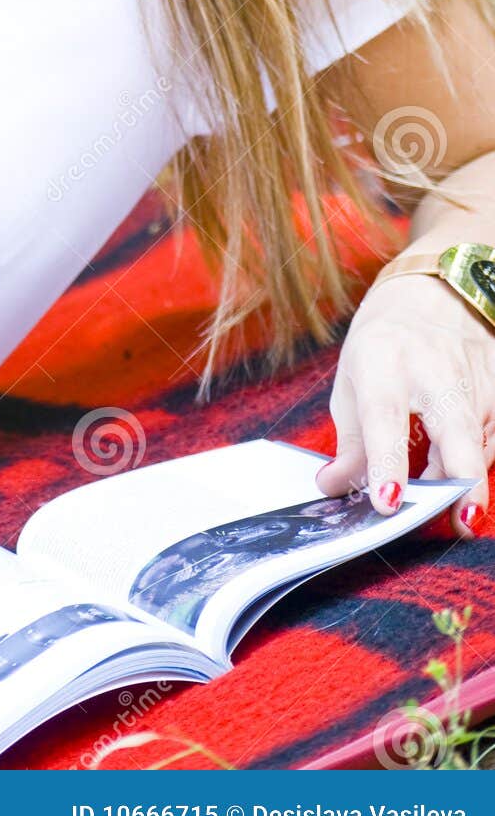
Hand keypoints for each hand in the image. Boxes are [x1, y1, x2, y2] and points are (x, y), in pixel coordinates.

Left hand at [316, 270, 494, 536]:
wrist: (431, 293)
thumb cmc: (382, 344)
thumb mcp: (351, 383)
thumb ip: (350, 443)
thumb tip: (336, 488)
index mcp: (383, 364)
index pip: (385, 421)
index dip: (387, 465)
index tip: (387, 503)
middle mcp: (433, 369)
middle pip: (457, 430)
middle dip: (463, 479)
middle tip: (463, 522)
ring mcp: (474, 377)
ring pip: (479, 443)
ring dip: (464, 478)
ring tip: (451, 506)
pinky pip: (493, 437)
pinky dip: (476, 459)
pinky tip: (459, 464)